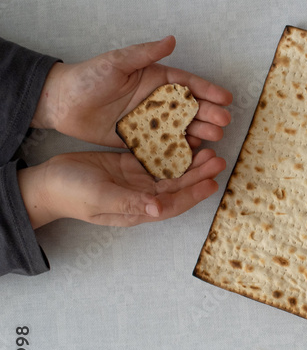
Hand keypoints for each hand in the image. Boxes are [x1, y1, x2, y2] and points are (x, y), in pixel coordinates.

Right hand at [17, 149, 225, 227]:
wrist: (46, 182)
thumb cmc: (70, 193)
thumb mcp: (99, 197)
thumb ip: (129, 203)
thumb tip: (157, 210)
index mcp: (137, 210)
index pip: (173, 204)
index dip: (193, 194)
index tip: (212, 182)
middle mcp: (142, 196)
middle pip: (178, 186)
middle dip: (199, 174)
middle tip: (217, 158)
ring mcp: (137, 180)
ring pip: (171, 172)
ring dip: (190, 163)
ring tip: (209, 148)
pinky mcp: (130, 165)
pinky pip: (157, 159)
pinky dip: (172, 151)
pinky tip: (186, 139)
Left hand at [31, 36, 231, 149]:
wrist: (61, 103)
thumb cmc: (88, 77)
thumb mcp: (117, 62)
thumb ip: (145, 53)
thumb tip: (172, 40)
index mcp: (157, 80)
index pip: (188, 85)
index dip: (208, 91)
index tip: (226, 98)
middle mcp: (158, 101)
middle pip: (190, 108)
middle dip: (209, 114)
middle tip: (224, 122)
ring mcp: (151, 122)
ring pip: (182, 127)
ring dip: (200, 132)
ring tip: (214, 137)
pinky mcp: (140, 140)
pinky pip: (164, 145)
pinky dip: (179, 149)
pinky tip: (193, 152)